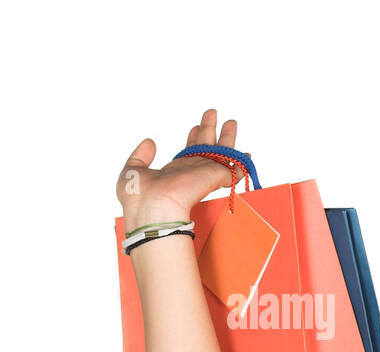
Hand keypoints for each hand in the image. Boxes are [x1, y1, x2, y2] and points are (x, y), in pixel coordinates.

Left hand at [116, 109, 243, 227]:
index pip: (186, 152)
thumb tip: (149, 142)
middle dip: (208, 130)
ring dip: (226, 137)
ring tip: (230, 122)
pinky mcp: (215, 177)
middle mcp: (190, 172)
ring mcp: (203, 174)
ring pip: (219, 153)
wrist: (152, 210)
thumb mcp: (133, 170)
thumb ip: (140, 156)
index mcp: (173, 172)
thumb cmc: (139, 196)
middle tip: (212, 113)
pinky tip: (246, 155)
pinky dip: (240, 164)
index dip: (192, 138)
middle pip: (204, 147)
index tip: (195, 127)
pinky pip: (233, 169)